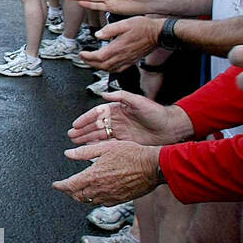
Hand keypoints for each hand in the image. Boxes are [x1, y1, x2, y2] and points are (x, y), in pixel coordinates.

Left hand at [54, 141, 161, 205]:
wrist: (152, 166)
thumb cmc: (131, 154)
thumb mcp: (105, 147)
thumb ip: (84, 153)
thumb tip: (68, 154)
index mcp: (93, 176)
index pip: (70, 185)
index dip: (60, 186)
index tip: (55, 185)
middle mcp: (99, 189)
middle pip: (77, 196)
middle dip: (69, 192)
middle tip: (66, 187)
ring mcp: (110, 196)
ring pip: (89, 201)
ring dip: (81, 197)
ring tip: (78, 190)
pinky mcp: (119, 200)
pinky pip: (102, 203)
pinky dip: (94, 199)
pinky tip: (96, 193)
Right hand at [68, 90, 191, 145]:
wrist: (171, 129)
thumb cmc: (157, 113)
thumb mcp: (139, 101)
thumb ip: (121, 96)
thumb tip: (104, 94)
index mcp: (118, 109)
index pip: (97, 113)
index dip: (85, 119)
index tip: (76, 124)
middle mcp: (116, 120)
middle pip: (95, 125)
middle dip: (82, 130)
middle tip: (71, 134)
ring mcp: (120, 132)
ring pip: (99, 135)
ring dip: (86, 138)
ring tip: (75, 141)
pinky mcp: (125, 142)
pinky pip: (108, 144)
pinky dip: (98, 146)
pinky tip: (89, 148)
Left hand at [79, 16, 163, 71]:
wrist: (158, 33)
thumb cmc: (143, 27)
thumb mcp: (125, 23)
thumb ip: (109, 30)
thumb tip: (98, 35)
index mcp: (118, 47)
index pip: (98, 56)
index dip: (88, 57)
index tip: (81, 54)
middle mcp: (122, 56)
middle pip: (102, 65)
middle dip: (90, 63)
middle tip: (83, 58)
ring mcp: (128, 60)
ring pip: (109, 69)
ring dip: (98, 67)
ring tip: (92, 62)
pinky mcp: (132, 61)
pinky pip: (119, 69)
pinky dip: (110, 69)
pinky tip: (107, 66)